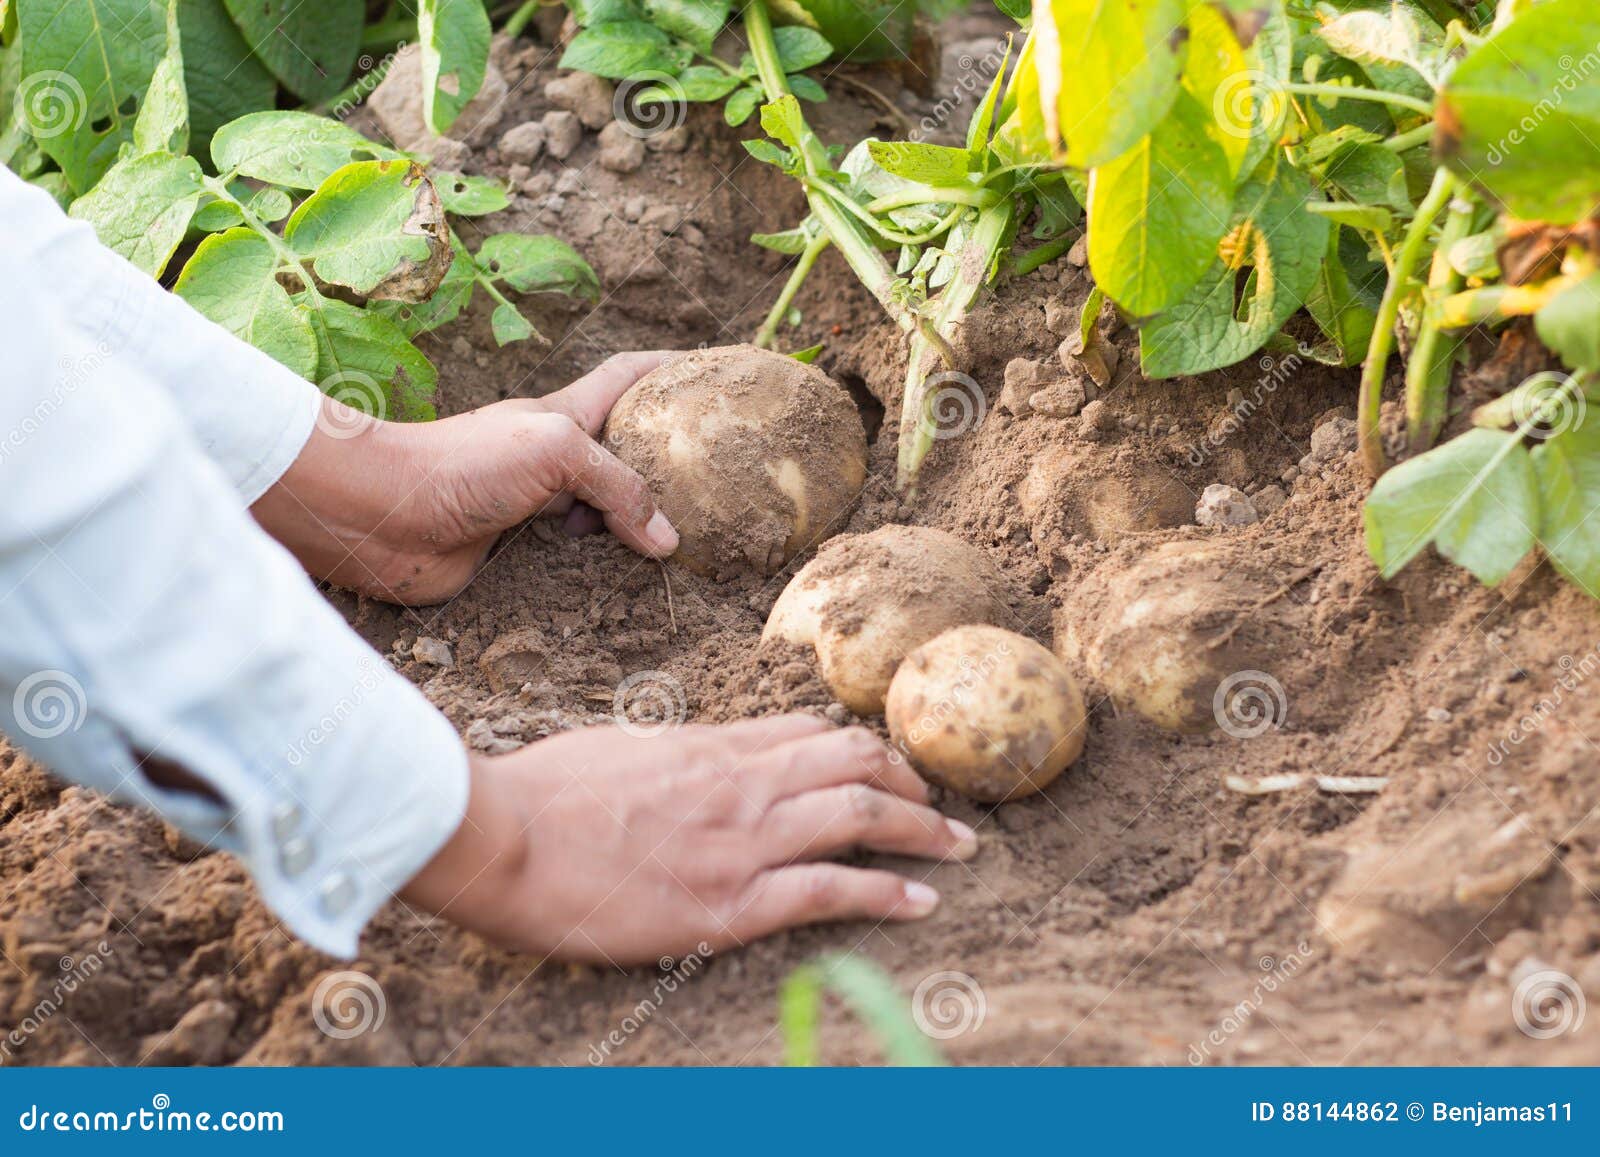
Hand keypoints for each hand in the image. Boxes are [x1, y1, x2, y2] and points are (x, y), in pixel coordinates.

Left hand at [251, 352, 679, 604]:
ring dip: (640, 523)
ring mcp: (535, 504)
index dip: (671, 369)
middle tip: (718, 476)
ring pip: (604, 509)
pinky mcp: (518, 553)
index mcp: (563, 414)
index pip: (628, 377)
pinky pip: (577, 560)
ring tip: (689, 540)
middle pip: (624, 449)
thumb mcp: (556, 451)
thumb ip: (619, 487)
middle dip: (667, 457)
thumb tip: (667, 541)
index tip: (717, 369)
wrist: (383, 516)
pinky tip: (631, 582)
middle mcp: (552, 456)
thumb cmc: (461, 463)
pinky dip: (607, 568)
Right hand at [401, 716, 977, 962]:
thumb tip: (691, 762)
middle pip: (851, 759)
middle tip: (938, 799)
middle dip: (907, 777)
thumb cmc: (538, 794)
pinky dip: (887, 892)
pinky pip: (831, 888)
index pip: (806, 732)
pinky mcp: (729, 903)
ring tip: (959, 844)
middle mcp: (739, 784)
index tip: (885, 762)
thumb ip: (670, 757)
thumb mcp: (616, 750)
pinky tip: (923, 900)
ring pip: (858, 813)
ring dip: (921, 827)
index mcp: (708, 746)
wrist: (500, 836)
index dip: (859, 745)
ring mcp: (739, 841)